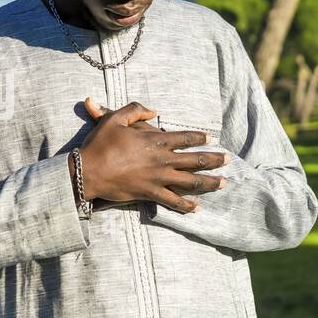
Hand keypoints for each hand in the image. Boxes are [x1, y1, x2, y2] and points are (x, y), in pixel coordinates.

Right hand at [77, 96, 227, 212]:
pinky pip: (173, 201)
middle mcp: (162, 159)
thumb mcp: (114, 118)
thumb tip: (153, 111)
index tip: (211, 138)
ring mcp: (158, 178)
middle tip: (229, 160)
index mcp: (155, 140)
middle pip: (195, 160)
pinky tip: (197, 208)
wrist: (88, 171)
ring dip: (210, 183)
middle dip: (215, 160)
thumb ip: (135, 109)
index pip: (185, 137)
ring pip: (191, 182)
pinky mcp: (150, 193)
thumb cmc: (100, 144)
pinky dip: (186, 206)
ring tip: (224, 183)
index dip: (200, 138)